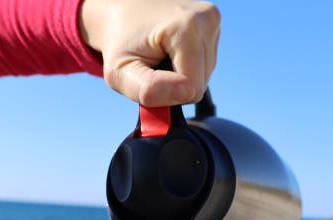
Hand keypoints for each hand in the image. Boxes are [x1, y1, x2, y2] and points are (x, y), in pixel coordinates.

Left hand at [80, 0, 221, 105]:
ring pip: (203, 78)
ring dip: (179, 76)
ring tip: (159, 54)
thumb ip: (147, 89)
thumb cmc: (119, 42)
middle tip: (151, 63)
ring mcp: (212, 21)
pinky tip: (169, 50)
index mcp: (188, 26)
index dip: (166, 93)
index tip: (147, 73)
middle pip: (200, 85)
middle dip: (172, 85)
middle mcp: (207, 19)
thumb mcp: (119, 72)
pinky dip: (185, 66)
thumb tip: (185, 94)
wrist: (120, 12)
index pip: (192, 89)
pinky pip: (204, 67)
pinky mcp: (213, 26)